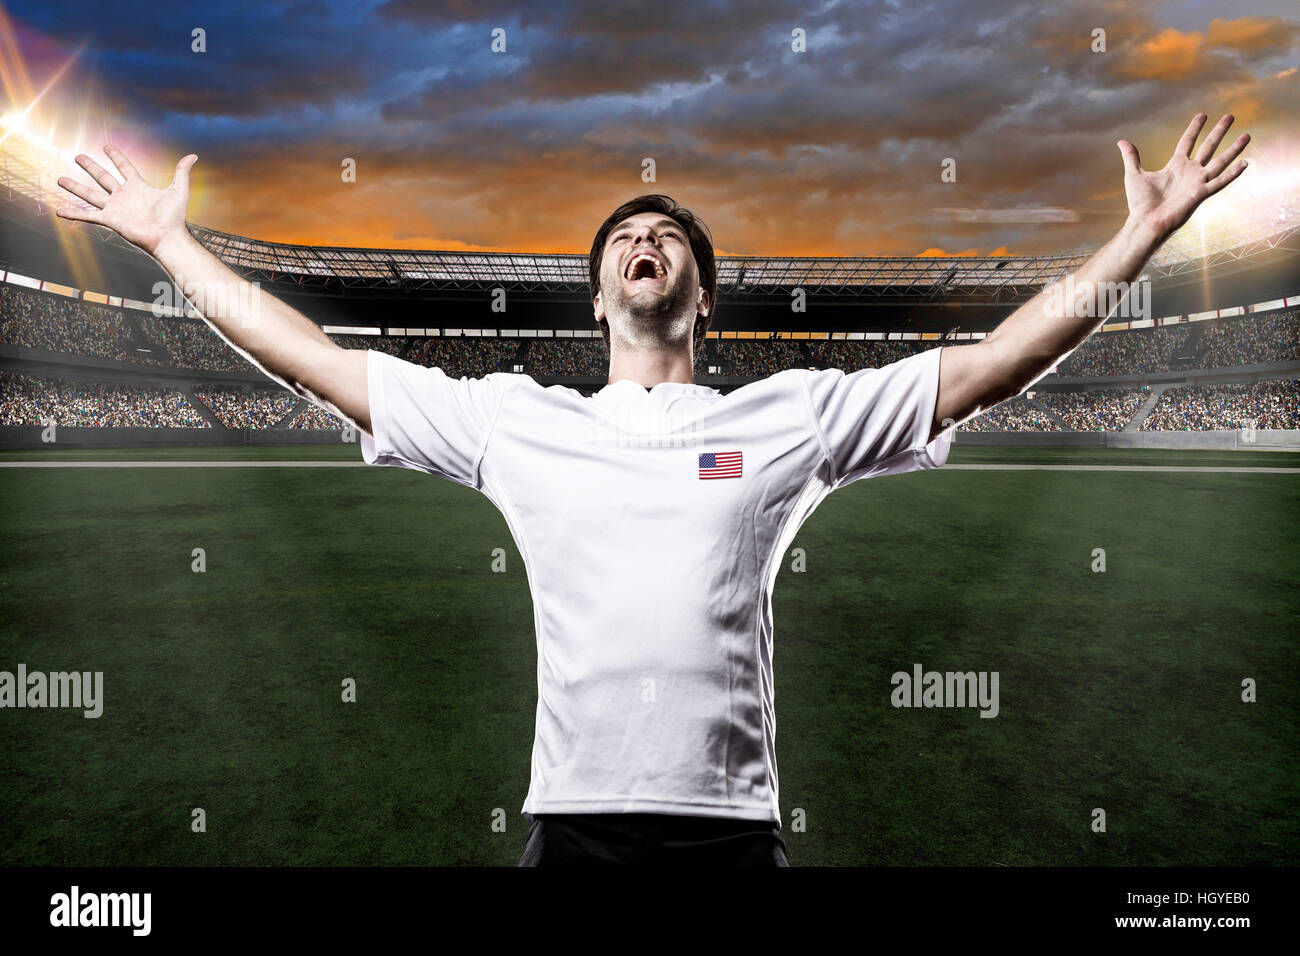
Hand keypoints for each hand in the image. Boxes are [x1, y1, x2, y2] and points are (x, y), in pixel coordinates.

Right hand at [55, 146, 197, 256]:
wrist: (167, 237)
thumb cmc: (174, 217)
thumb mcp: (178, 190)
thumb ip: (182, 172)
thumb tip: (193, 156)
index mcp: (138, 187)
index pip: (124, 168)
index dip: (116, 157)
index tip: (107, 146)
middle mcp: (124, 196)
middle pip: (103, 178)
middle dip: (90, 167)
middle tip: (78, 156)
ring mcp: (115, 208)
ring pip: (90, 194)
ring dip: (75, 187)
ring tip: (59, 179)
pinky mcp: (110, 219)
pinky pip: (88, 215)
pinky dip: (73, 214)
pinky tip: (59, 211)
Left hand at [1117, 113, 1249, 240]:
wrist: (1145, 222)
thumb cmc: (1140, 203)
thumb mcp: (1134, 174)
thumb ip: (1131, 157)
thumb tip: (1121, 141)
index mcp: (1175, 166)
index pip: (1188, 142)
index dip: (1195, 128)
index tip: (1203, 115)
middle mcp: (1189, 172)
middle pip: (1208, 147)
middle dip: (1219, 132)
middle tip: (1230, 116)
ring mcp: (1197, 182)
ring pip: (1219, 161)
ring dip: (1233, 149)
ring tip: (1247, 135)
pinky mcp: (1201, 194)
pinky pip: (1220, 182)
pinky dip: (1233, 174)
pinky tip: (1246, 163)